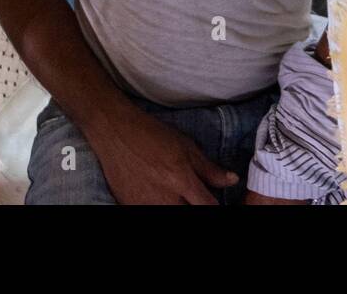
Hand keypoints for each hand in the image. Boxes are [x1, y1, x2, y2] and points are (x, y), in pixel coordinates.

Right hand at [87, 104, 236, 203]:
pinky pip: (152, 212)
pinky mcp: (131, 208)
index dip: (215, 206)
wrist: (115, 133)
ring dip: (178, 206)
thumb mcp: (186, 147)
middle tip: (194, 195)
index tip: (213, 201)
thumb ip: (209, 169)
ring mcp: (146, 206)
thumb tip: (232, 180)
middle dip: (195, 205)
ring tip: (176, 194)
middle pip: (191, 213)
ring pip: (172, 213)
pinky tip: (159, 195)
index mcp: (182, 181)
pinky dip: (159, 205)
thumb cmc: (152, 135)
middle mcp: (165, 198)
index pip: (208, 207)